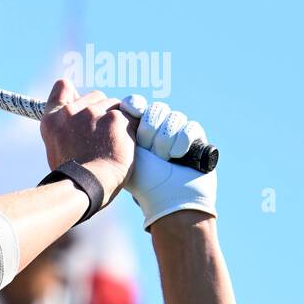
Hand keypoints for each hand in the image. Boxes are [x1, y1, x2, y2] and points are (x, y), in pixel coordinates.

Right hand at [39, 79, 134, 203]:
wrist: (86, 187)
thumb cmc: (72, 174)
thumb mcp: (56, 147)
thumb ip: (63, 125)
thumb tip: (72, 104)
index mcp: (52, 119)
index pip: (63, 87)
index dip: (75, 94)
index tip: (82, 103)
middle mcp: (71, 112)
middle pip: (96, 96)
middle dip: (102, 111)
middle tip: (101, 138)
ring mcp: (93, 113)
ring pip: (115, 105)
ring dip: (117, 120)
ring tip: (112, 144)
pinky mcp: (115, 119)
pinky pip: (131, 117)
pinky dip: (131, 129)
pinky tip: (124, 145)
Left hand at [119, 95, 216, 230]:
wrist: (170, 199)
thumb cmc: (144, 181)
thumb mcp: (123, 156)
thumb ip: (114, 135)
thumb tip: (106, 112)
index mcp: (137, 131)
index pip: (137, 104)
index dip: (136, 105)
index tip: (134, 111)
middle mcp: (157, 129)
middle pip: (156, 109)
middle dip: (151, 129)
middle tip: (150, 151)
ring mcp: (178, 134)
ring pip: (174, 117)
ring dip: (166, 139)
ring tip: (165, 158)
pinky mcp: (197, 140)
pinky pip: (191, 127)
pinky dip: (184, 141)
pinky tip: (179, 155)